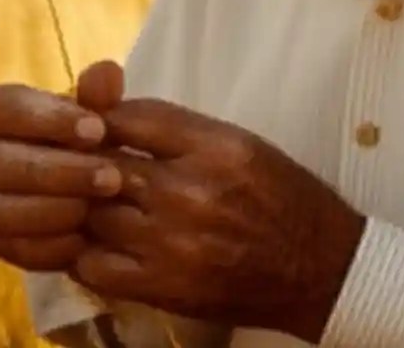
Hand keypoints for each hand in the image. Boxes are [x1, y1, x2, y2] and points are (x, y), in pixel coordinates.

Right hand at [0, 63, 124, 270]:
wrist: (92, 188)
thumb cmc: (88, 139)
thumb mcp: (98, 115)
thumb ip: (100, 96)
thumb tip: (106, 71)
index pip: (2, 109)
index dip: (48, 120)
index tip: (98, 129)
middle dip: (58, 171)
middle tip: (111, 176)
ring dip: (53, 209)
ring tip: (99, 205)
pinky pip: (10, 248)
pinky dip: (49, 245)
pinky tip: (86, 237)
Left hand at [67, 64, 366, 343]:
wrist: (320, 269)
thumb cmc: (284, 200)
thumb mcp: (244, 146)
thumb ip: (182, 132)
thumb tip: (114, 116)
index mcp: (218, 147)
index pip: (131, 117)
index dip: (104, 119)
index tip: (100, 129)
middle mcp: (192, 191)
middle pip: (102, 164)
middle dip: (88, 163)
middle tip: (83, 168)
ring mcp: (173, 242)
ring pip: (93, 214)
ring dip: (87, 209)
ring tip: (94, 207)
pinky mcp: (163, 286)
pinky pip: (94, 265)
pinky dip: (87, 254)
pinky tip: (101, 246)